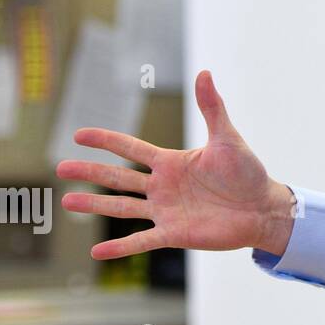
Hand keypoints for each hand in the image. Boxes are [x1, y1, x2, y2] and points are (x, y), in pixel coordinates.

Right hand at [56, 70, 294, 259]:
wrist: (263, 207)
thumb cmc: (247, 172)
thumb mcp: (226, 138)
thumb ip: (212, 108)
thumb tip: (204, 72)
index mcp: (171, 162)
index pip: (131, 148)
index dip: (106, 141)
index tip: (79, 135)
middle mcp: (163, 186)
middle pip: (118, 178)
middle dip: (90, 172)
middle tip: (60, 168)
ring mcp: (166, 211)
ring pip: (122, 207)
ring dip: (95, 206)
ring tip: (66, 203)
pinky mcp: (175, 234)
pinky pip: (142, 240)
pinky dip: (121, 247)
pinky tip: (97, 252)